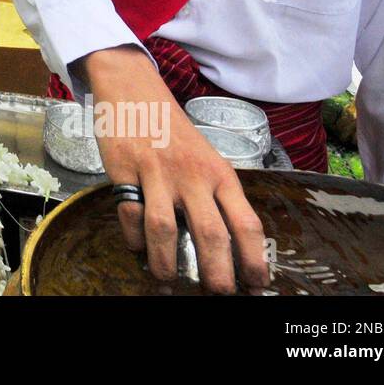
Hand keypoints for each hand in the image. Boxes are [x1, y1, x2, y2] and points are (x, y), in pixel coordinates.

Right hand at [81, 45, 269, 293]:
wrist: (135, 90)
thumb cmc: (174, 131)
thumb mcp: (206, 158)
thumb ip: (216, 195)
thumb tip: (229, 246)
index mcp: (219, 173)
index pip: (246, 223)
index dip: (255, 259)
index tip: (257, 284)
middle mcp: (192, 175)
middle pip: (210, 234)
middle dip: (216, 273)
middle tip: (217, 294)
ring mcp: (157, 173)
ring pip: (165, 229)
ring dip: (167, 263)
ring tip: (168, 280)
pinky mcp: (125, 170)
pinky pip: (130, 214)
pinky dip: (134, 238)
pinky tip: (138, 248)